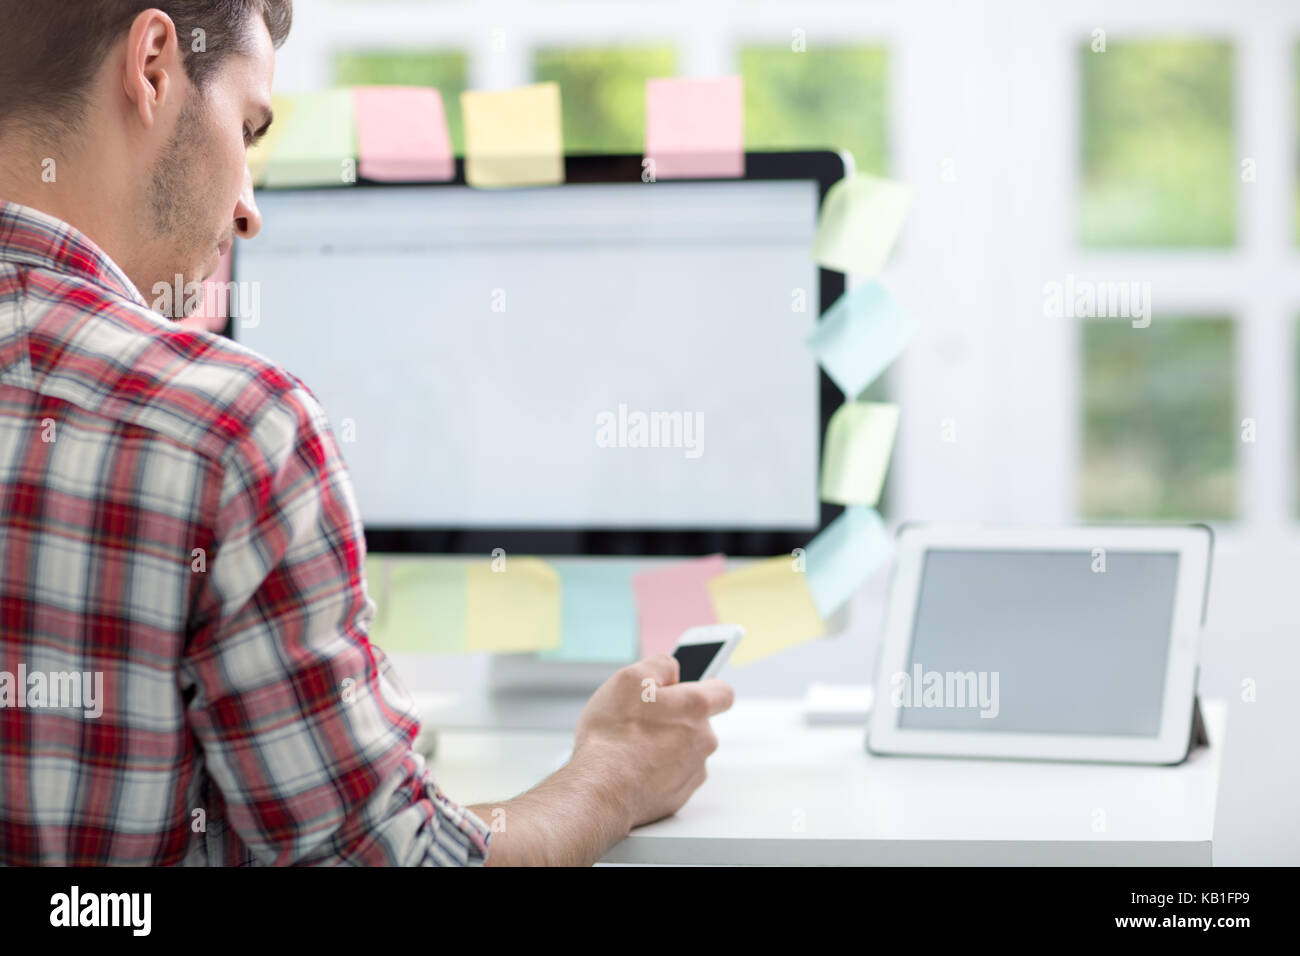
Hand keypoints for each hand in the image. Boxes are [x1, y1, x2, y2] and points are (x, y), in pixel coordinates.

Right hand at [570, 654, 734, 830]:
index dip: (704, 686)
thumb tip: (672, 671)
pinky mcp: (679, 795)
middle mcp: (704, 740)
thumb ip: (660, 664)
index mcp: (696, 707)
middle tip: (642, 718)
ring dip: (666, 744)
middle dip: (675, 717)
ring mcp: (693, 771)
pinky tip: (634, 767)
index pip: (722, 691)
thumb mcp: (630, 677)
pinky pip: (674, 774)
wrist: (600, 789)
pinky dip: (659, 769)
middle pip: (698, 721)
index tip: (684, 688)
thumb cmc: (613, 734)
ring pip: (685, 749)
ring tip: (632, 745)